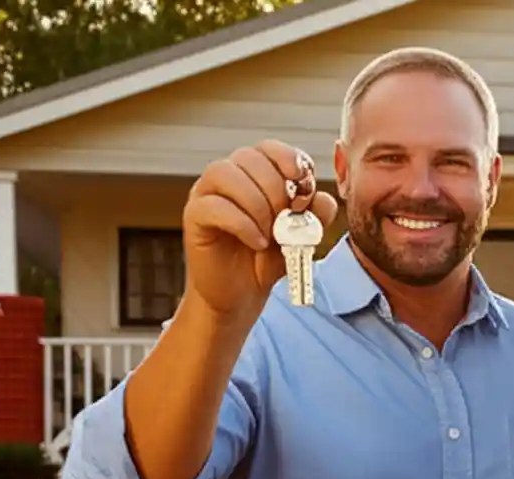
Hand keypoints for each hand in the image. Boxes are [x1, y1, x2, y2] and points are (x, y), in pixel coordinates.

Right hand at [182, 139, 337, 321]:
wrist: (243, 294)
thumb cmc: (269, 259)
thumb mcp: (303, 235)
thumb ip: (317, 214)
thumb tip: (320, 198)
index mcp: (256, 174)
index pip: (270, 148)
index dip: (289, 159)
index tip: (303, 183)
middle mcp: (229, 177)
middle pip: (249, 157)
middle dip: (276, 188)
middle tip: (286, 219)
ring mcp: (207, 193)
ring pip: (226, 173)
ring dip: (256, 202)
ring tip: (270, 232)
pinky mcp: (194, 216)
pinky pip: (213, 205)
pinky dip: (242, 223)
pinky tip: (257, 242)